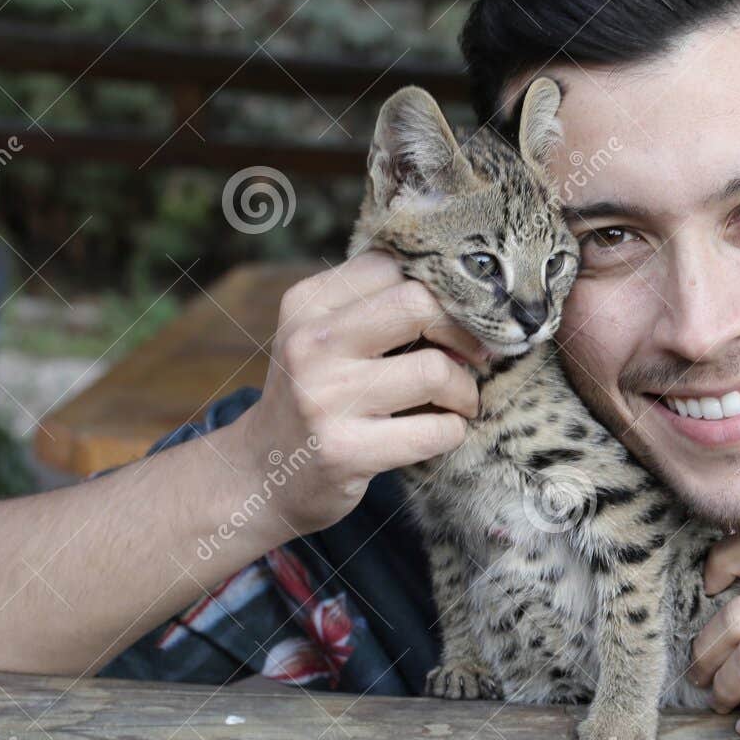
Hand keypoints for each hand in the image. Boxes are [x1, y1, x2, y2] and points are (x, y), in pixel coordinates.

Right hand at [232, 251, 487, 534]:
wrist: (263, 473)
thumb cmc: (318, 396)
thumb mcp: (327, 338)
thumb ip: (382, 309)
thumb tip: (471, 307)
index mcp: (308, 303)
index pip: (394, 265)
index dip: (441, 290)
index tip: (459, 318)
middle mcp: (311, 343)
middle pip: (419, 303)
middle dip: (464, 331)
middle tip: (476, 357)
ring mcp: (324, 398)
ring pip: (436, 370)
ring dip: (465, 391)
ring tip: (458, 403)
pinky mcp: (344, 451)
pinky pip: (436, 430)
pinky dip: (453, 431)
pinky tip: (439, 432)